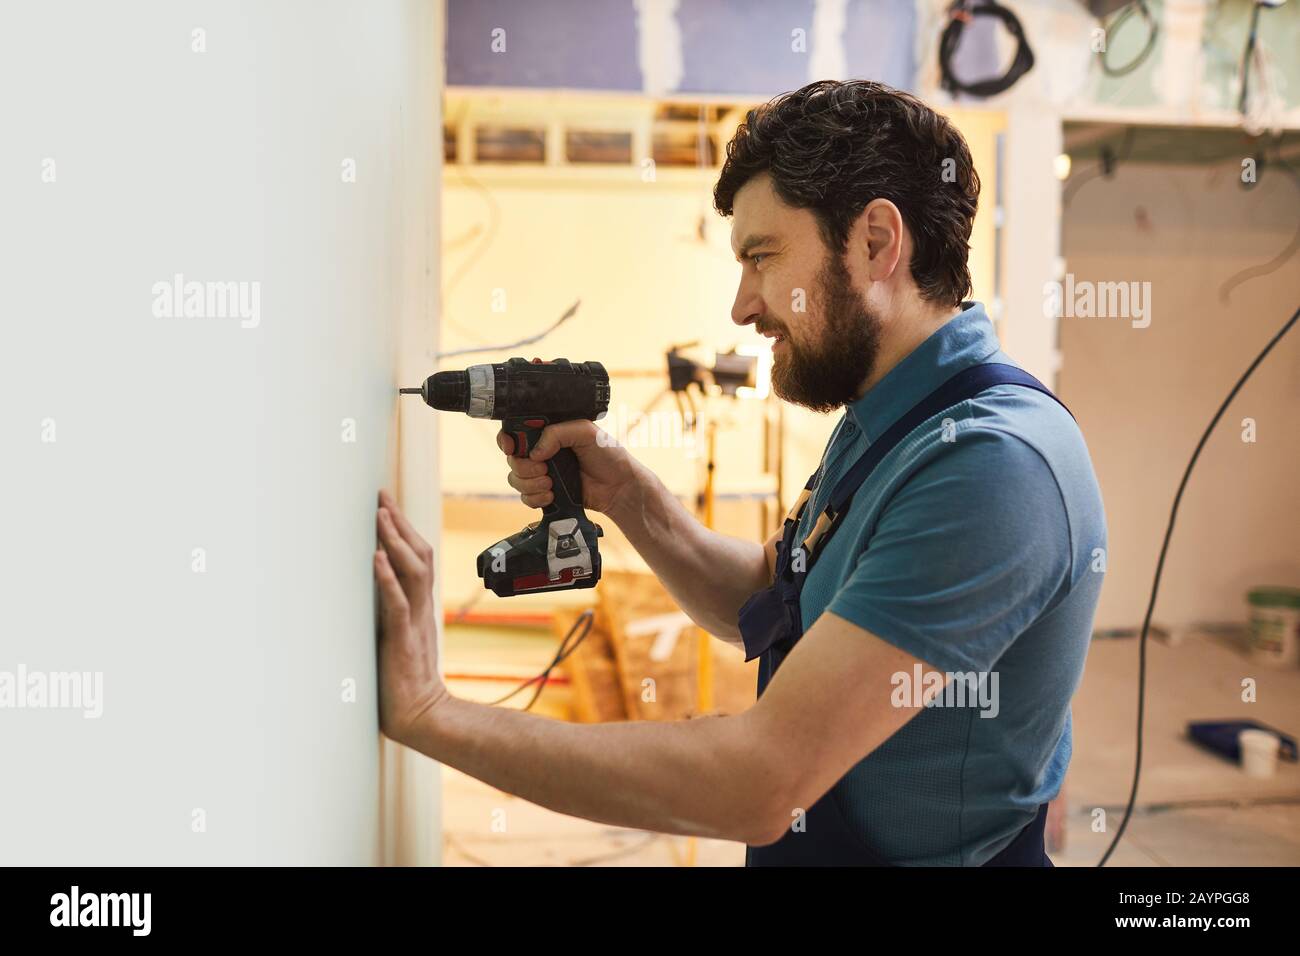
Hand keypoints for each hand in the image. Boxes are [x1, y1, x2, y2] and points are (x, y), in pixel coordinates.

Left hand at [374, 489, 449, 744]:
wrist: (422, 717)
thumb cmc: (401, 685)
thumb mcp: (393, 641)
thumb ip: (385, 618)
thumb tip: (362, 596)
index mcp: (419, 608)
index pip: (418, 558)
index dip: (403, 529)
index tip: (385, 504)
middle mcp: (421, 609)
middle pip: (418, 555)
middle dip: (399, 523)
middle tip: (381, 496)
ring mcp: (414, 623)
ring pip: (412, 572)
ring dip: (395, 541)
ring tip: (380, 516)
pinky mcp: (403, 640)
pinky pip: (397, 603)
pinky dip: (387, 579)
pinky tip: (377, 558)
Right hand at [497, 420, 636, 515]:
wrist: (619, 487)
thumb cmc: (608, 454)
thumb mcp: (585, 432)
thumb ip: (557, 434)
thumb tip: (534, 453)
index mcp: (549, 433)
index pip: (516, 432)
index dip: (507, 440)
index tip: (512, 448)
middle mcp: (542, 452)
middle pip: (512, 459)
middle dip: (523, 467)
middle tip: (544, 469)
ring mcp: (542, 474)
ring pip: (516, 479)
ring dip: (529, 484)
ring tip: (550, 484)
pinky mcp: (545, 494)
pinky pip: (525, 498)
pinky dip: (534, 498)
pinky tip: (551, 496)